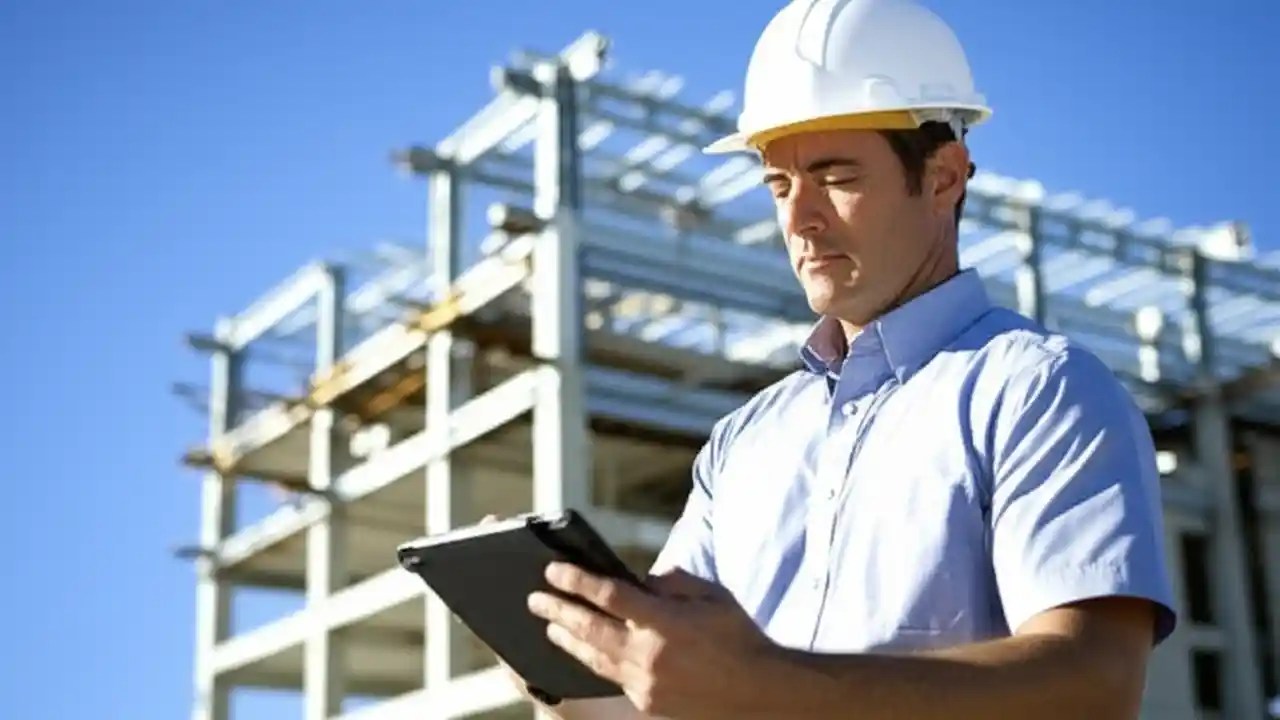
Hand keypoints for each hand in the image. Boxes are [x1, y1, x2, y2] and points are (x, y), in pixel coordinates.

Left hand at [527, 562, 778, 718]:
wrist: (759, 693)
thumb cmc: (739, 637)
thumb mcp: (712, 596)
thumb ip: (672, 582)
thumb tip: (641, 581)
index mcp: (664, 622)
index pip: (608, 595)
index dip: (576, 580)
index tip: (554, 569)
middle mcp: (648, 653)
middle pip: (589, 628)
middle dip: (557, 610)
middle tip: (535, 599)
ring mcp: (644, 682)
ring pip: (593, 657)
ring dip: (568, 639)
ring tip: (550, 627)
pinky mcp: (646, 701)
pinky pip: (611, 677)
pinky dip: (593, 661)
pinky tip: (584, 652)